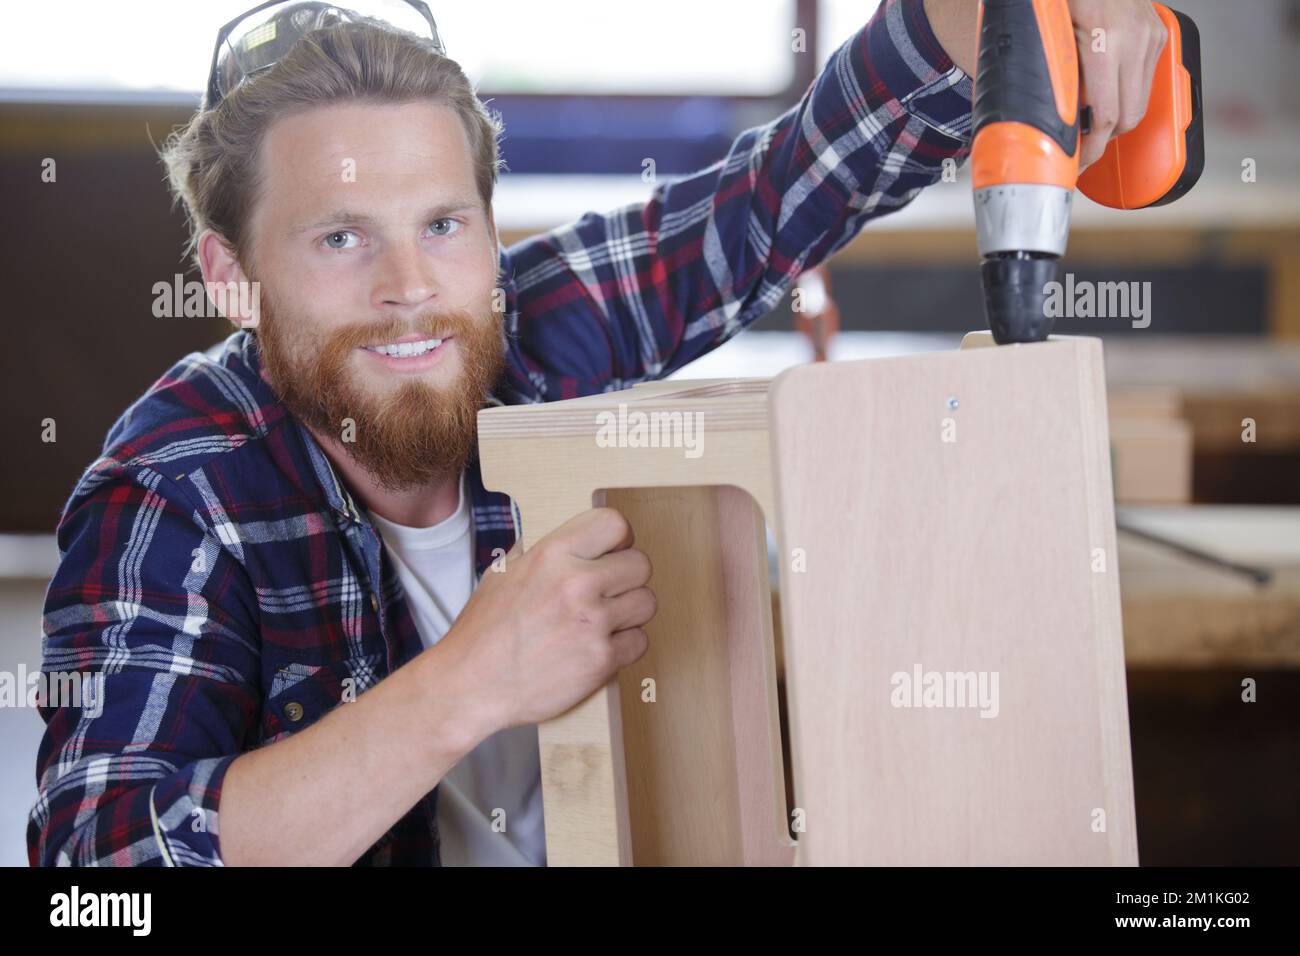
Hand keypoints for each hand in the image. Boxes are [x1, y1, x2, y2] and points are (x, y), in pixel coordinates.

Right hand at [445, 507, 654, 731]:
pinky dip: (624, 647)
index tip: (614, 553)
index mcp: (552, 555)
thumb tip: (563, 538)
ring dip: (630, 613)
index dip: (620, 539)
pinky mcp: (602, 660)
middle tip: (609, 593)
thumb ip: (537, 552)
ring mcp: (592, 623)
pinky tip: (598, 648)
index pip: (614, 524)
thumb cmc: (482, 632)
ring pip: (646, 602)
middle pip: (641, 564)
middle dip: (628, 579)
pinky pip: (639, 641)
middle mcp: (576, 583)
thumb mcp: (502, 574)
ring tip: (603, 622)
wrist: (470, 686)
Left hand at [923, 0, 1167, 169]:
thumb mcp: (1048, 32)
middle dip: (1103, 141)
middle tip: (1078, 149)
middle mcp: (1133, 40)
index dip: (1090, 149)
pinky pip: (1145, 82)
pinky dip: (1126, 95)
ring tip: (1088, 124)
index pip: (1105, 117)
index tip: (1074, 162)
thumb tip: (1044, 119)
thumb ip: (1052, 73)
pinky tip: (1104, 95)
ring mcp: (1150, 37)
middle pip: (1127, 118)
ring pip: (1140, 104)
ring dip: (1116, 120)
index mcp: (1103, 42)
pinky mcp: (1157, 34)